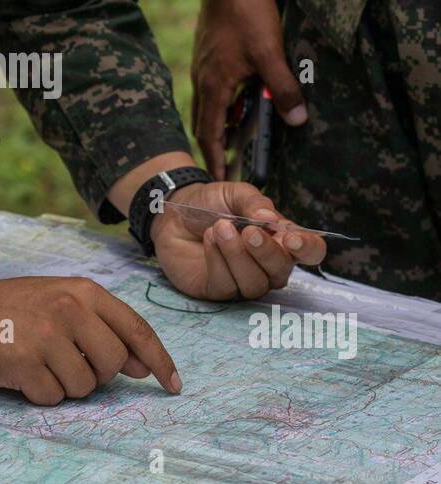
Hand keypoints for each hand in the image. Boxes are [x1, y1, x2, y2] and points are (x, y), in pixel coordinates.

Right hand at [0, 258, 180, 404]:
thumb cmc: (18, 306)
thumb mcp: (65, 300)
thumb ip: (105, 327)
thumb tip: (143, 366)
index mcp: (85, 292)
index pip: (137, 330)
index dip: (160, 361)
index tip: (174, 386)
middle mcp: (69, 310)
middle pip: (114, 364)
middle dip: (99, 374)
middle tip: (71, 362)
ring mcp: (45, 337)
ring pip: (84, 386)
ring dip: (68, 385)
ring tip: (43, 363)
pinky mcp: (23, 363)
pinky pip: (53, 397)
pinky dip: (42, 393)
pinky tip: (25, 372)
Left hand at [152, 180, 325, 301]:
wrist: (172, 212)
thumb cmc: (210, 204)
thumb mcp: (235, 193)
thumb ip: (255, 204)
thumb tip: (272, 219)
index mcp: (280, 240)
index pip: (310, 252)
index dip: (308, 248)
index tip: (290, 237)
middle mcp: (267, 265)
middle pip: (282, 272)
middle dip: (266, 252)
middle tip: (248, 231)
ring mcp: (243, 281)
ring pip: (254, 284)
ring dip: (237, 255)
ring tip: (219, 228)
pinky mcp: (217, 291)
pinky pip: (226, 286)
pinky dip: (218, 261)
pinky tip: (209, 240)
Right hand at [191, 0, 307, 179]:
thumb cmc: (247, 13)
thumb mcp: (270, 52)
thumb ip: (282, 87)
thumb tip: (296, 119)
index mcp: (214, 84)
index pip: (209, 133)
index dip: (214, 159)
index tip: (217, 179)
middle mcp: (202, 79)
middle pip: (204, 123)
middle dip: (214, 146)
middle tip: (228, 164)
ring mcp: (202, 66)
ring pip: (206, 105)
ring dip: (218, 124)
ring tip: (237, 137)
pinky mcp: (207, 54)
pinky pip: (210, 89)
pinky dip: (221, 104)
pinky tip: (239, 99)